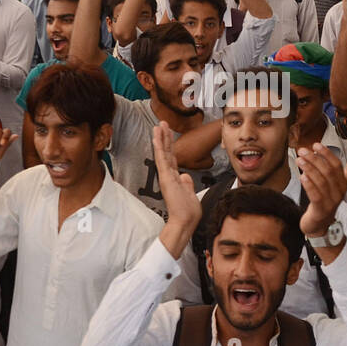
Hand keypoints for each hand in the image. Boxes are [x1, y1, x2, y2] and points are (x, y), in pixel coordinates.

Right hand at [152, 122, 200, 240]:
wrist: (185, 222)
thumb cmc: (188, 212)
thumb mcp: (190, 193)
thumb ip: (187, 183)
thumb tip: (186, 175)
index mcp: (175, 178)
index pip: (172, 158)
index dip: (170, 145)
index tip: (168, 133)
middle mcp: (169, 175)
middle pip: (167, 152)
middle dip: (165, 137)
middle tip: (162, 123)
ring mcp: (166, 176)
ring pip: (163, 153)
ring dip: (160, 138)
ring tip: (158, 125)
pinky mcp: (166, 178)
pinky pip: (161, 159)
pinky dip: (159, 147)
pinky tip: (156, 137)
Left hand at [296, 144, 346, 236]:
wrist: (319, 225)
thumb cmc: (326, 201)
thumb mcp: (337, 186)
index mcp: (343, 184)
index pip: (337, 166)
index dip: (327, 154)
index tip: (316, 144)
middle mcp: (339, 193)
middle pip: (328, 172)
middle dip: (315, 159)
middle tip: (302, 150)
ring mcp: (331, 202)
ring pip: (321, 182)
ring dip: (309, 169)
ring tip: (299, 160)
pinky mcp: (321, 211)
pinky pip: (316, 196)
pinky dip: (309, 185)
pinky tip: (302, 176)